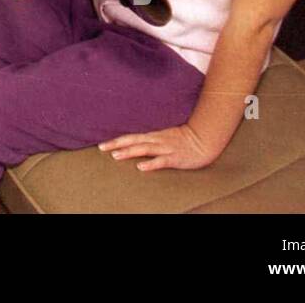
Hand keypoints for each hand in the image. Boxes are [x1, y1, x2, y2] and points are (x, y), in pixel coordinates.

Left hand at [98, 124, 220, 171]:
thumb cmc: (183, 140)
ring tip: (116, 156)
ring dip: (129, 152)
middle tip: (101, 148)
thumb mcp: (164, 137)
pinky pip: (161, 161)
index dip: (116, 141)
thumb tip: (135, 145)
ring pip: (144, 149)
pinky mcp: (175, 158)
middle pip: (133, 141)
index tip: (102, 145)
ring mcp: (165, 148)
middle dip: (117, 144)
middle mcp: (156, 140)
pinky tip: (141, 167)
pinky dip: (150, 164)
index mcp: (152, 136)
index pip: (131, 137)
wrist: (203, 140)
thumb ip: (150, 141)